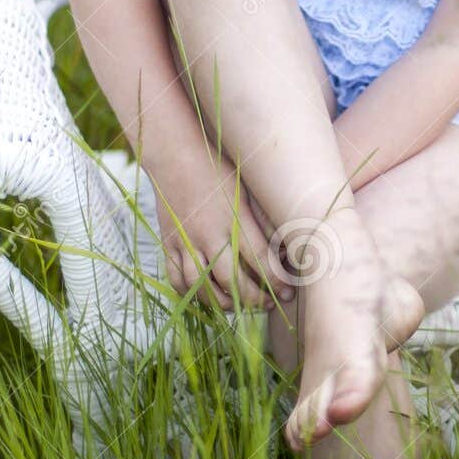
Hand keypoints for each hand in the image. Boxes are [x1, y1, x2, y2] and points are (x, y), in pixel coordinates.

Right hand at [148, 145, 277, 312]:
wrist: (174, 154)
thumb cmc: (219, 167)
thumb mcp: (249, 188)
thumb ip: (266, 219)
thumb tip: (290, 246)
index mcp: (233, 219)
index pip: (260, 261)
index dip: (276, 282)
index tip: (288, 292)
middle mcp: (208, 234)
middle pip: (232, 282)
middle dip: (253, 299)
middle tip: (266, 303)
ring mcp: (184, 241)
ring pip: (202, 287)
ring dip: (222, 303)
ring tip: (237, 305)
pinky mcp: (168, 244)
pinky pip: (177, 280)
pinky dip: (192, 294)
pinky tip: (207, 296)